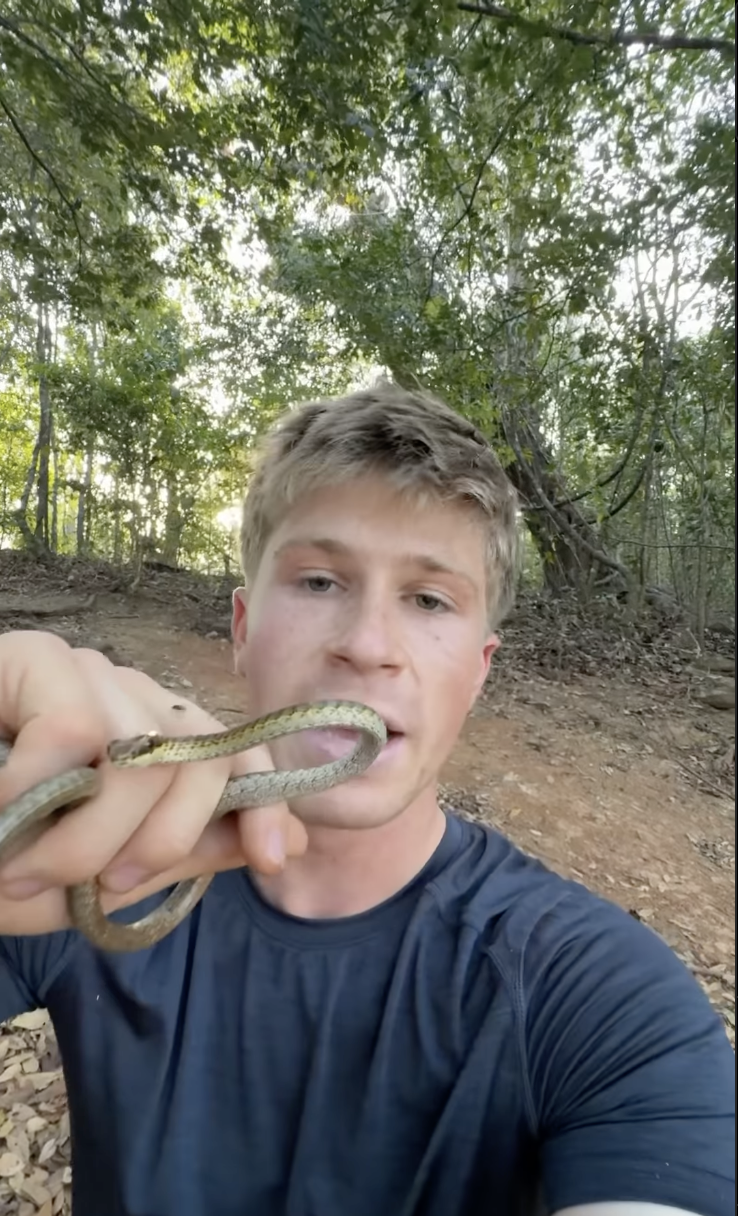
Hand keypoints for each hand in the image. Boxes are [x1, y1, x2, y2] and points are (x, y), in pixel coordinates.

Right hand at [0, 630, 307, 935]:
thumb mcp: (88, 880)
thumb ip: (174, 857)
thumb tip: (272, 845)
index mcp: (150, 743)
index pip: (234, 754)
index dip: (264, 802)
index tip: (269, 860)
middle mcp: (126, 697)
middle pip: (200, 756)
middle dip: (160, 844)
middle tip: (97, 890)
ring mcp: (80, 670)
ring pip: (140, 754)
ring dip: (83, 841)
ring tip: (23, 873)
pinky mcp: (28, 656)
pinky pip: (73, 732)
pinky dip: (34, 799)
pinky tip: (1, 821)